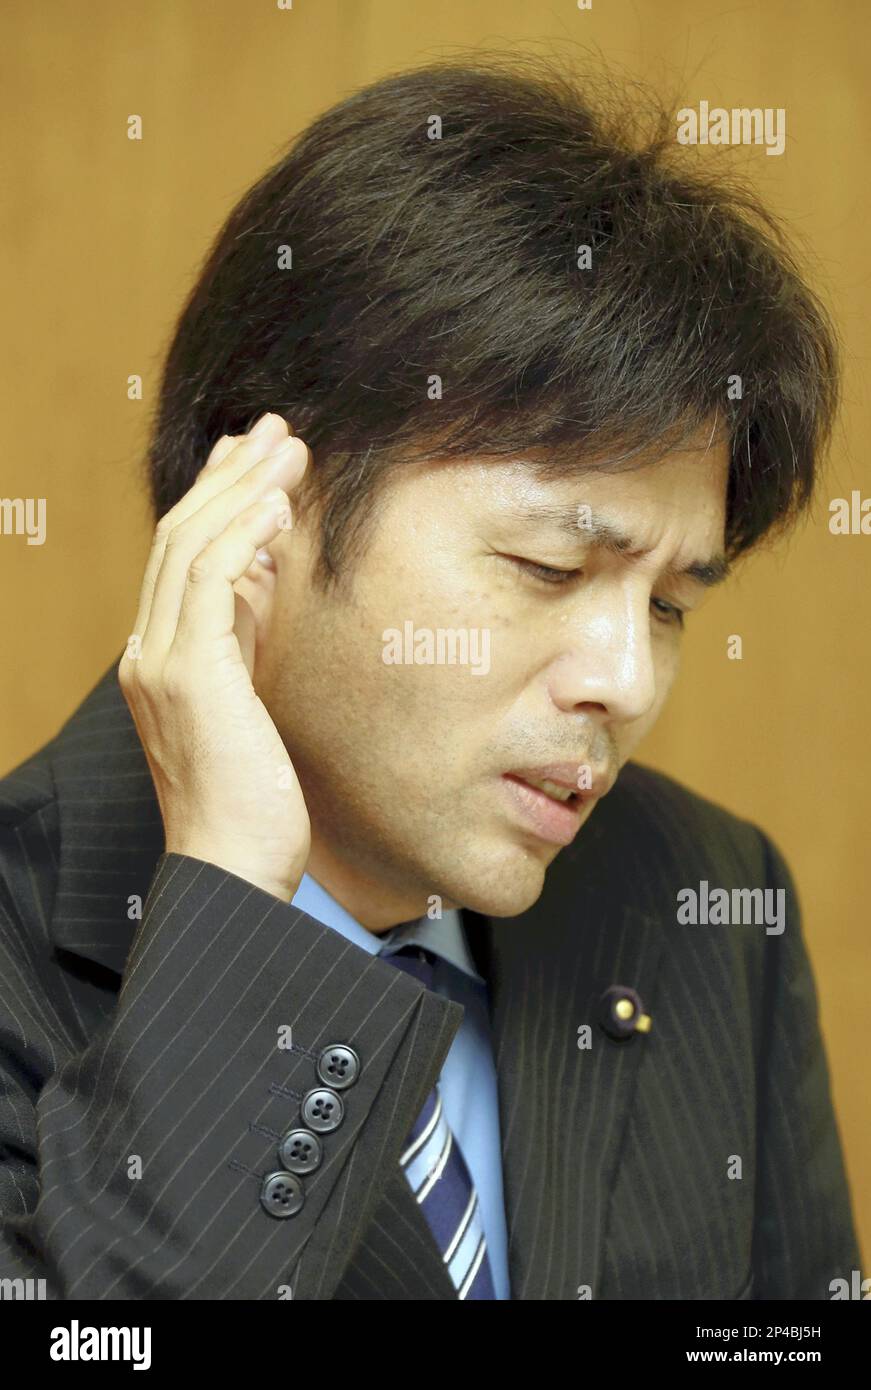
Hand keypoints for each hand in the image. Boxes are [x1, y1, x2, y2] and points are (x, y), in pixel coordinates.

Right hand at [119, 413, 310, 900]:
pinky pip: (209, 583)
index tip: (252, 460)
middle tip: (273, 430)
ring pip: (189, 547)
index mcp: (161, 660)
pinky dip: (242, 535)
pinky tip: (277, 504)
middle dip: (227, 477)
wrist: (231, 870)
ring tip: (287, 448)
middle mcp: (149, 654)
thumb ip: (243, 639)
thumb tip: (263, 575)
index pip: (179, 559)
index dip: (215, 501)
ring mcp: (162, 664)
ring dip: (241, 490)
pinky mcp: (191, 677)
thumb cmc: (251, 804)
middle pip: (178, 537)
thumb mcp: (247, 704)